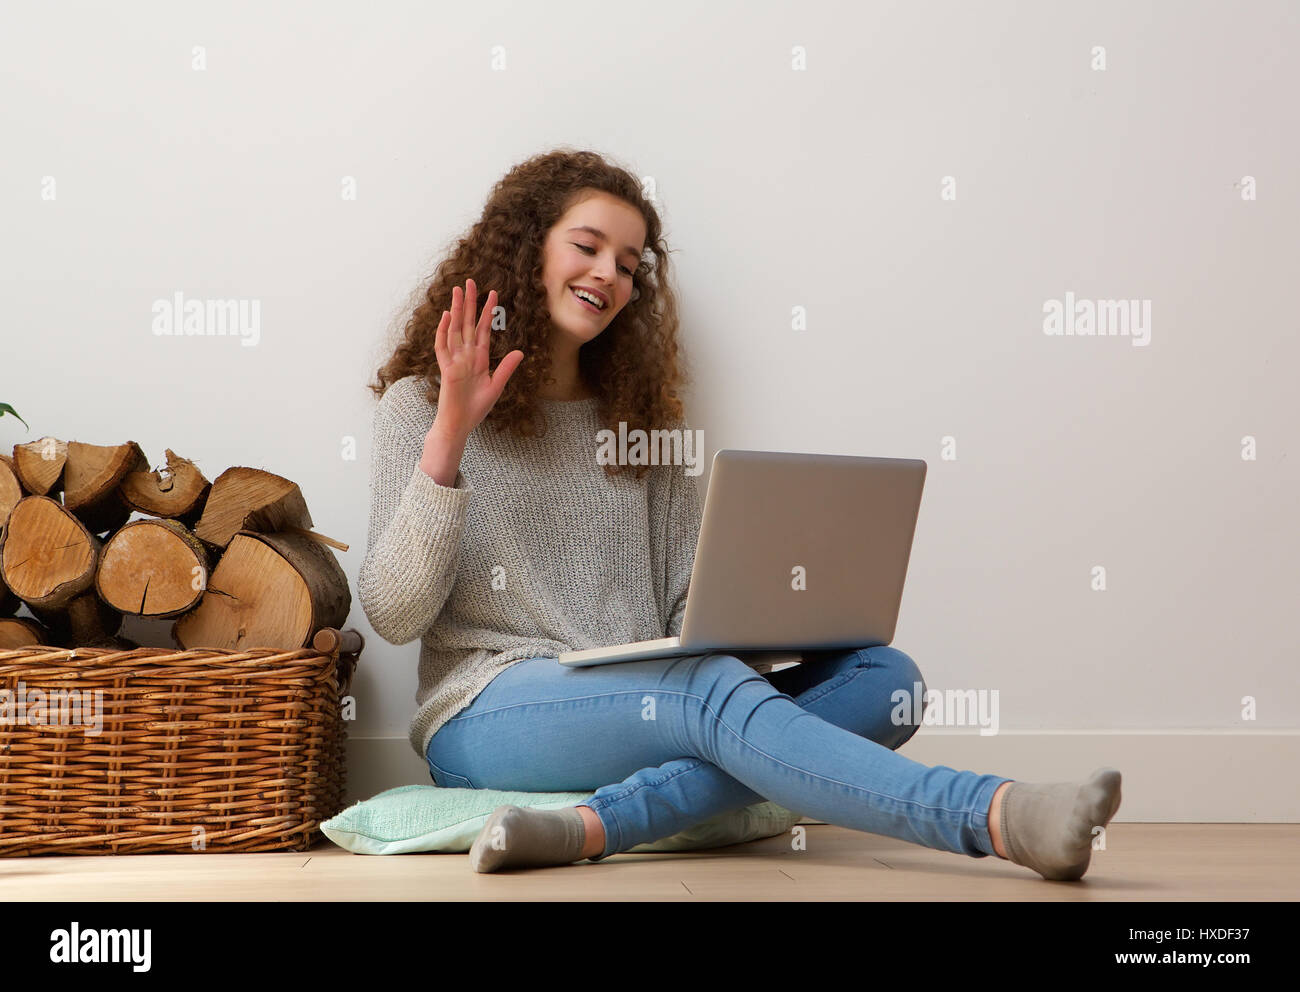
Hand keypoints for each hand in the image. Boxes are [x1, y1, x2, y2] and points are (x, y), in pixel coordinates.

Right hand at [429, 278, 523, 442]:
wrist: (460, 425)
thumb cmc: (476, 408)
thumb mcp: (496, 386)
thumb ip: (507, 368)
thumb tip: (520, 351)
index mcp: (480, 358)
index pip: (484, 329)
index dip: (488, 312)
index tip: (493, 294)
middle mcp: (466, 355)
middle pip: (467, 323)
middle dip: (469, 302)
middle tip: (470, 281)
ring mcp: (455, 360)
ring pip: (455, 329)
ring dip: (456, 310)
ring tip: (458, 291)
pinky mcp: (446, 369)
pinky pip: (443, 347)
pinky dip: (443, 331)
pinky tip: (448, 316)